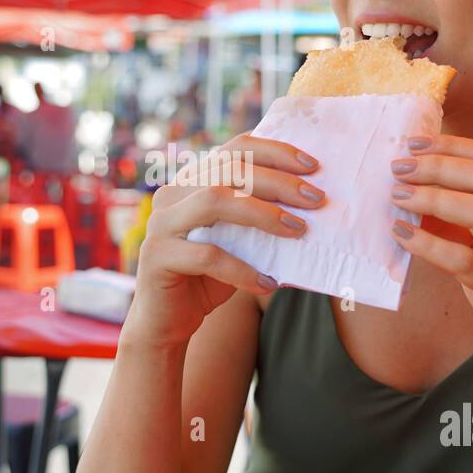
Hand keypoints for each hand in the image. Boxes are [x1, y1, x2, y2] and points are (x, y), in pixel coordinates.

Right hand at [127, 133, 326, 347]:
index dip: (276, 152)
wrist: (166, 323)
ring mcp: (161, 223)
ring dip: (263, 214)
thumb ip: (259, 219)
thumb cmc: (209, 279)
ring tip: (299, 231)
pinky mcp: (156, 255)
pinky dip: (242, 269)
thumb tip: (312, 206)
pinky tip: (269, 284)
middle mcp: (172, 193)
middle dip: (278, 181)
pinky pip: (207, 256)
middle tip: (316, 199)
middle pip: (229, 170)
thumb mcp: (238, 242)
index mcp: (192, 180)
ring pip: (215, 201)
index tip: (313, 166)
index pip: (235, 148)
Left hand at [388, 133, 472, 376]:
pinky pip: (463, 260)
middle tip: (398, 169)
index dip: (452, 146)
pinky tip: (402, 235)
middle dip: (438, 167)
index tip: (414, 144)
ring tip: (398, 197)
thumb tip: (416, 178)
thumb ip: (470, 210)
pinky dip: (427, 244)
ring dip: (432, 198)